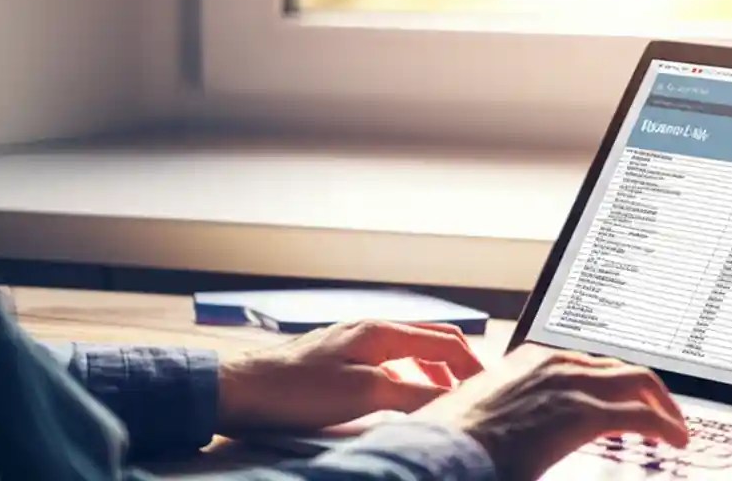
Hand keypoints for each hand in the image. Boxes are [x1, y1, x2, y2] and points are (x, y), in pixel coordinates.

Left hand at [217, 320, 482, 433]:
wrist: (241, 390)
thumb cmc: (297, 390)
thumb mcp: (364, 395)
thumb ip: (412, 395)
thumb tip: (451, 401)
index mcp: (382, 332)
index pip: (445, 341)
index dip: (473, 365)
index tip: (491, 387)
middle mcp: (371, 329)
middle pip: (431, 338)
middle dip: (460, 360)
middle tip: (478, 387)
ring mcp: (353, 341)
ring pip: (410, 348)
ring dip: (435, 368)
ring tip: (448, 393)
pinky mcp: (338, 356)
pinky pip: (389, 359)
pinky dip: (410, 374)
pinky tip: (403, 393)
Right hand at [412, 344, 687, 480]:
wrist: (438, 456)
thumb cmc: (451, 446)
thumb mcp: (486, 417)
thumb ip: (514, 414)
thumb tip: (522, 433)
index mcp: (530, 360)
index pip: (590, 361)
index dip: (618, 381)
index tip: (630, 399)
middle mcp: (553, 363)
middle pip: (621, 368)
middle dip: (649, 389)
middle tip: (665, 414)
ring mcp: (569, 384)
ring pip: (638, 382)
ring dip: (663, 405)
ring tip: (675, 427)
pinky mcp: (582, 414)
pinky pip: (640, 415)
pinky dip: (665, 425)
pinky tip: (676, 440)